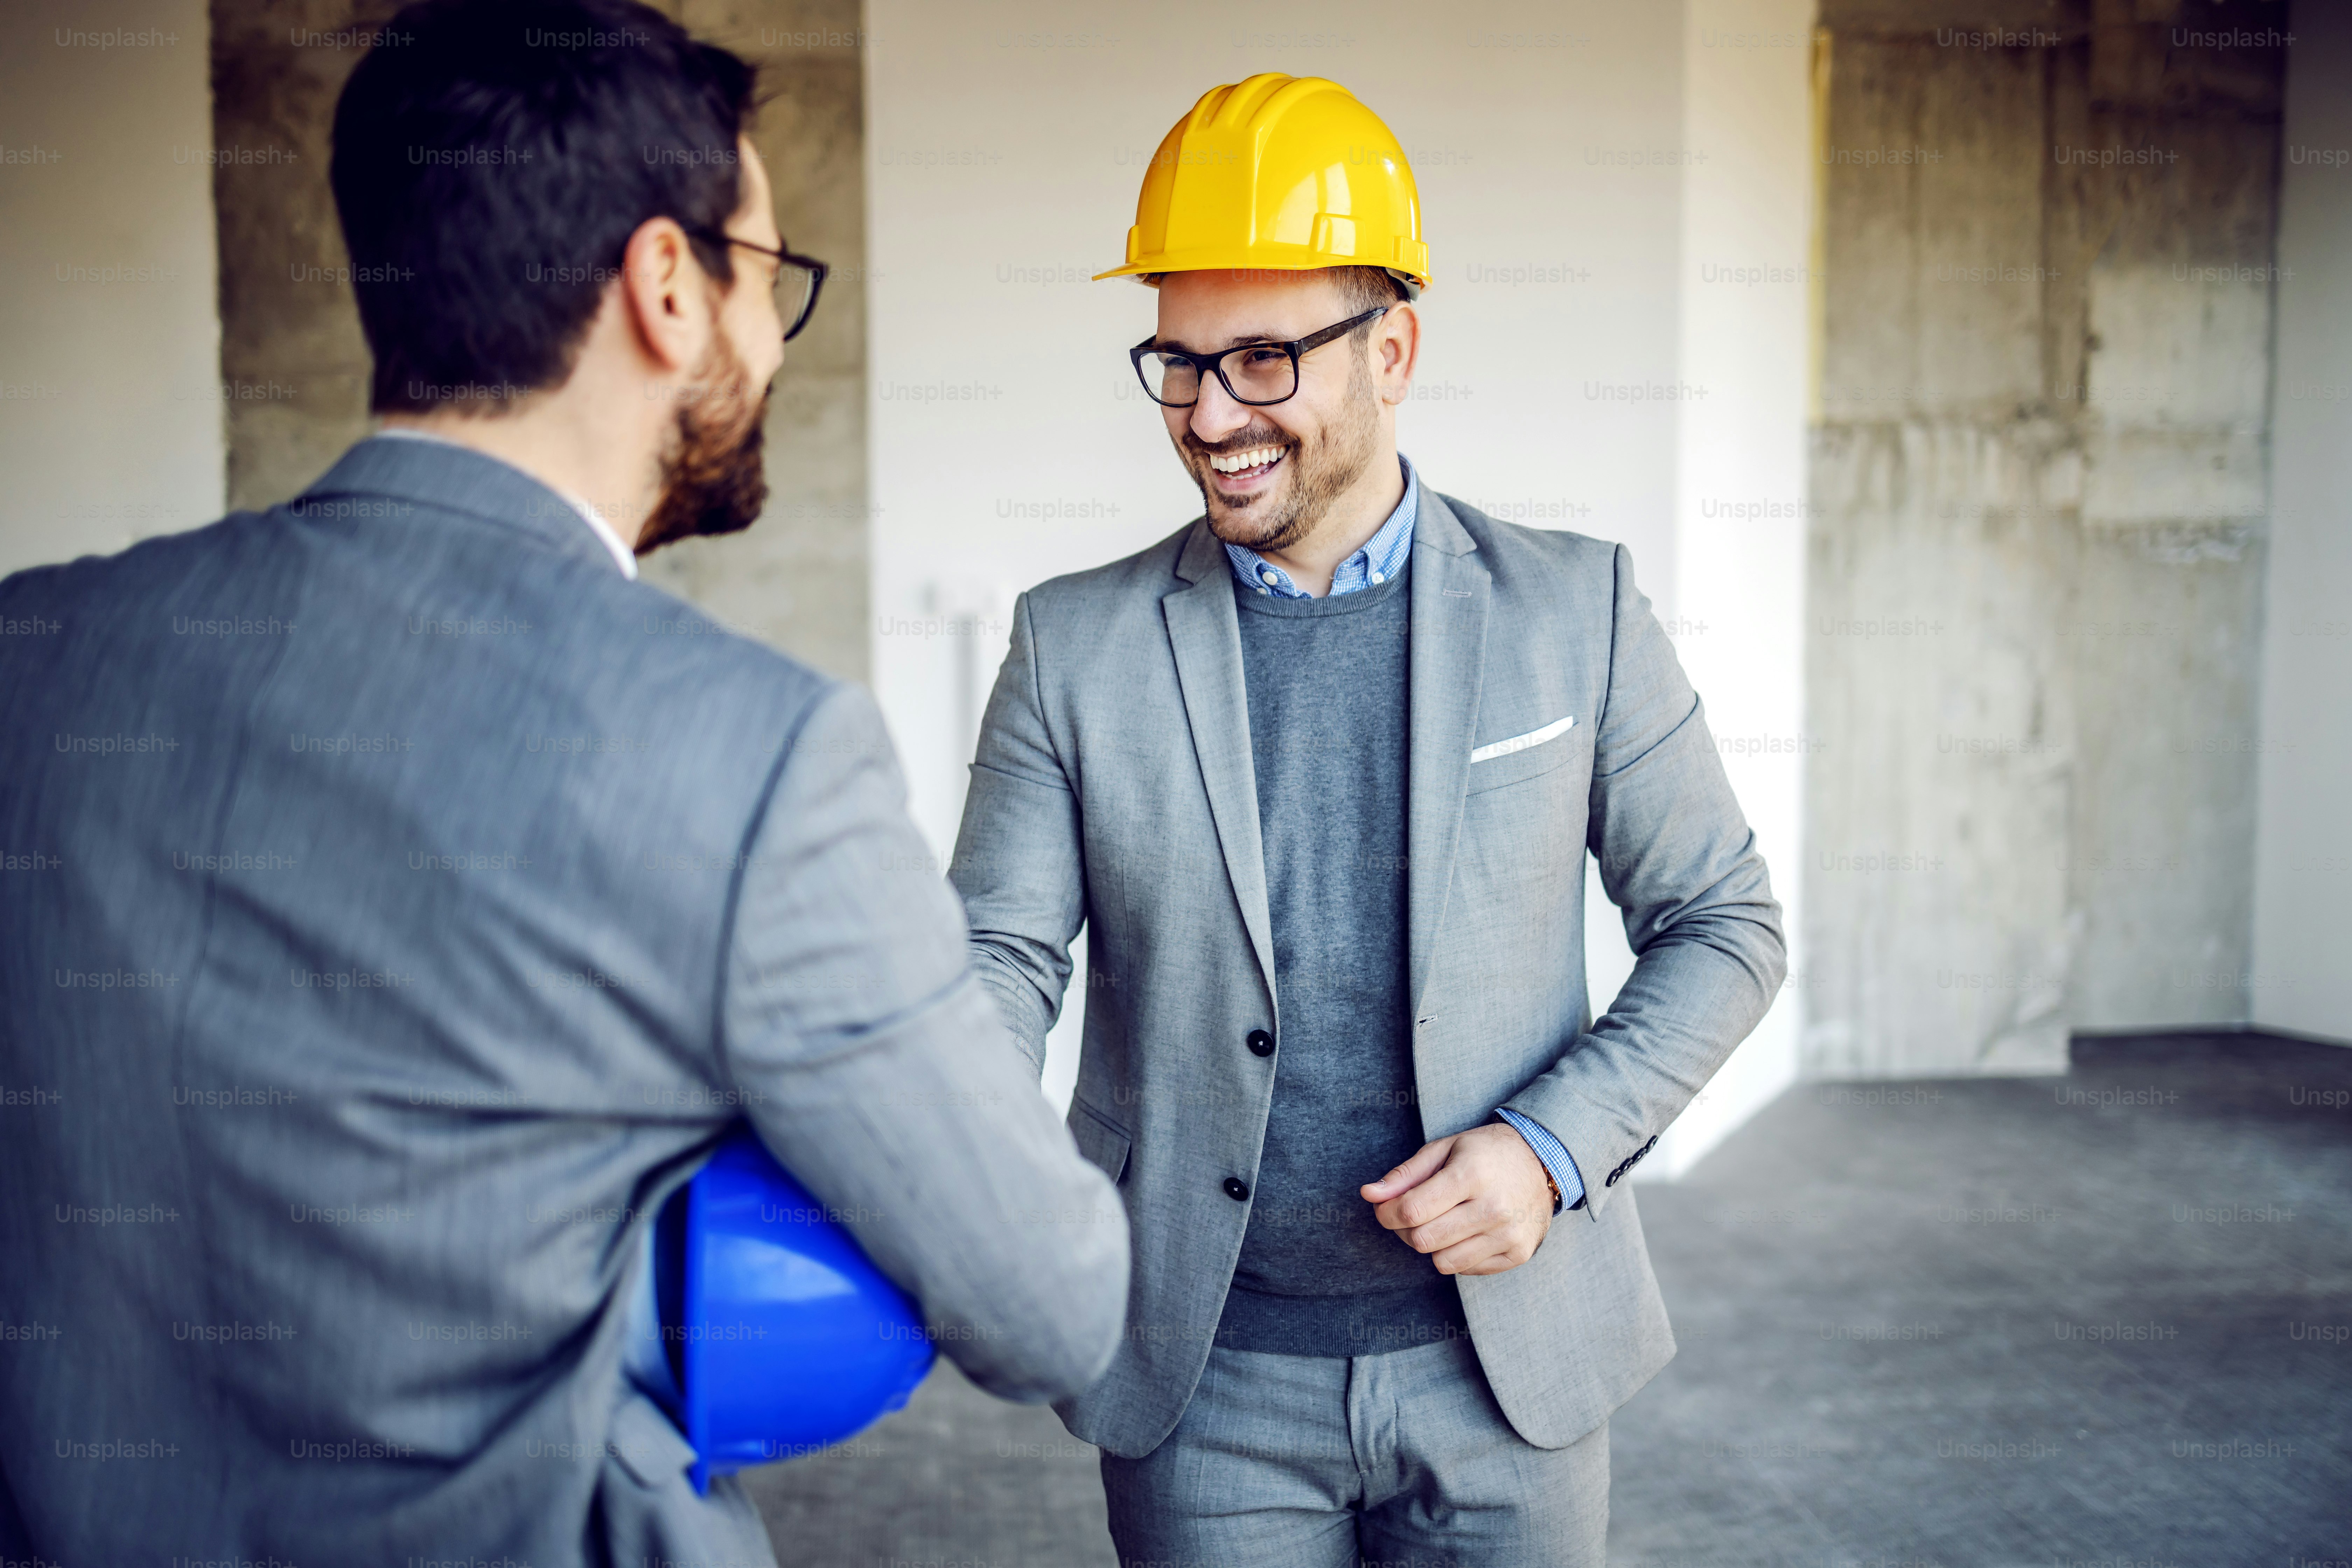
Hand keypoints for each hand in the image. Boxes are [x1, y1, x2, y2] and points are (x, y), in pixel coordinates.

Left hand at [1361, 1123, 1553, 1276]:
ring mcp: (1509, 1235)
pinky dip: (1457, 1255)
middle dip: (1405, 1230)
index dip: (1388, 1214)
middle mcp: (1493, 1208)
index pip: (1412, 1211)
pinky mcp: (1518, 1253)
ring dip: (1431, 1245)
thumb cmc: (1484, 1153)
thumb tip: (1368, 1195)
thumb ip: (1404, 1175)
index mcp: (1471, 1175)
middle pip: (1423, 1240)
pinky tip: (1466, 1231)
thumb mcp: (1443, 1149)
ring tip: (1440, 1222)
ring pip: (1443, 1262)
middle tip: (1411, 1215)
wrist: (1542, 1161)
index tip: (1385, 1209)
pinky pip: (1467, 1270)